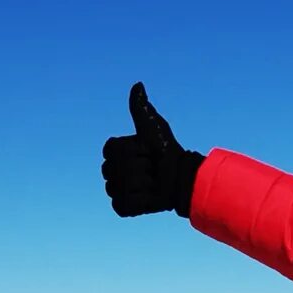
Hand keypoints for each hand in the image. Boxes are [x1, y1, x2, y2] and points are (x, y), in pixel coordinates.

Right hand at [102, 83, 201, 217]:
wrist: (182, 178)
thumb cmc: (168, 151)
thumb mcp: (154, 128)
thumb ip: (142, 110)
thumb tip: (138, 85)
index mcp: (114, 154)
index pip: (111, 150)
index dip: (133, 150)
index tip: (146, 151)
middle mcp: (111, 172)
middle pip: (116, 169)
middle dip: (139, 168)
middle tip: (152, 168)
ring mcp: (115, 191)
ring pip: (122, 187)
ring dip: (143, 185)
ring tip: (153, 182)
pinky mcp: (122, 208)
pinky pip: (124, 205)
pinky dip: (141, 202)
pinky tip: (150, 197)